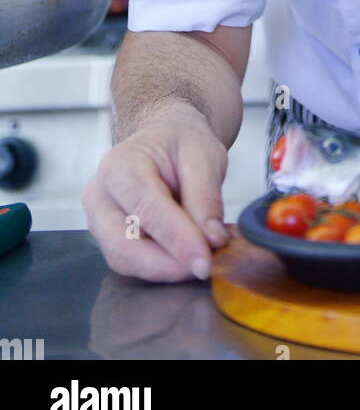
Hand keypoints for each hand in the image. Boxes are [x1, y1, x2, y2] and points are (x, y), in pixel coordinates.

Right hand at [82, 106, 229, 282]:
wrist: (164, 141)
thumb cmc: (180, 143)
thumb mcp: (204, 155)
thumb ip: (206, 197)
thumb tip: (212, 241)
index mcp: (118, 165)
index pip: (146, 209)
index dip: (177, 239)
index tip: (205, 262)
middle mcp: (99, 196)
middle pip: (124, 246)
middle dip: (168, 264)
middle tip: (206, 267)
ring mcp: (98, 222)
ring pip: (126, 261)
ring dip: (166, 269)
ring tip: (203, 258)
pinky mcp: (108, 241)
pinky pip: (132, 264)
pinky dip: (162, 267)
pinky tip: (188, 258)